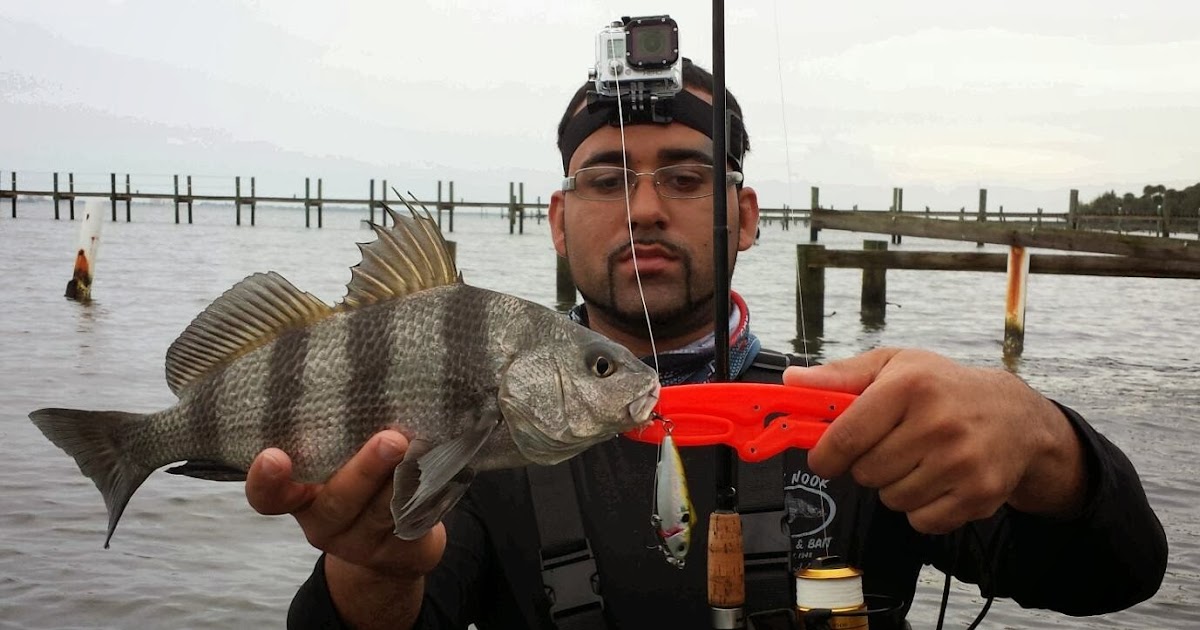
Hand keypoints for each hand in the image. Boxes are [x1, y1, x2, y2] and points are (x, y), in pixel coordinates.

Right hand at [245, 430, 445, 579]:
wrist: (393, 547)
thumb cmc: (361, 484)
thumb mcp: (338, 463)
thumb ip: (338, 433)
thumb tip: (360, 369)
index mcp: (300, 498)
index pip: (269, 496)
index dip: (266, 481)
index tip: (273, 456)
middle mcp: (326, 523)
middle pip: (337, 503)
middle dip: (364, 471)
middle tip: (390, 440)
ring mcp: (363, 543)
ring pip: (382, 512)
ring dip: (402, 480)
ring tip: (420, 449)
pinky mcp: (400, 552)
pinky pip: (414, 523)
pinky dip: (428, 494)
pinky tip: (439, 469)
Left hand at [784, 348, 1085, 533]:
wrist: (1016, 418)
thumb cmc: (944, 388)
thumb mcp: (894, 366)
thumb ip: (839, 376)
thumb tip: (792, 381)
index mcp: (910, 386)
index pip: (846, 437)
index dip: (825, 455)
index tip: (825, 457)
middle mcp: (939, 423)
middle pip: (866, 473)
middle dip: (867, 465)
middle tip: (889, 446)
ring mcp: (961, 462)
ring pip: (891, 498)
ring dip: (895, 486)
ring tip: (917, 459)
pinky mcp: (978, 495)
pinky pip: (921, 520)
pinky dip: (921, 508)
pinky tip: (936, 480)